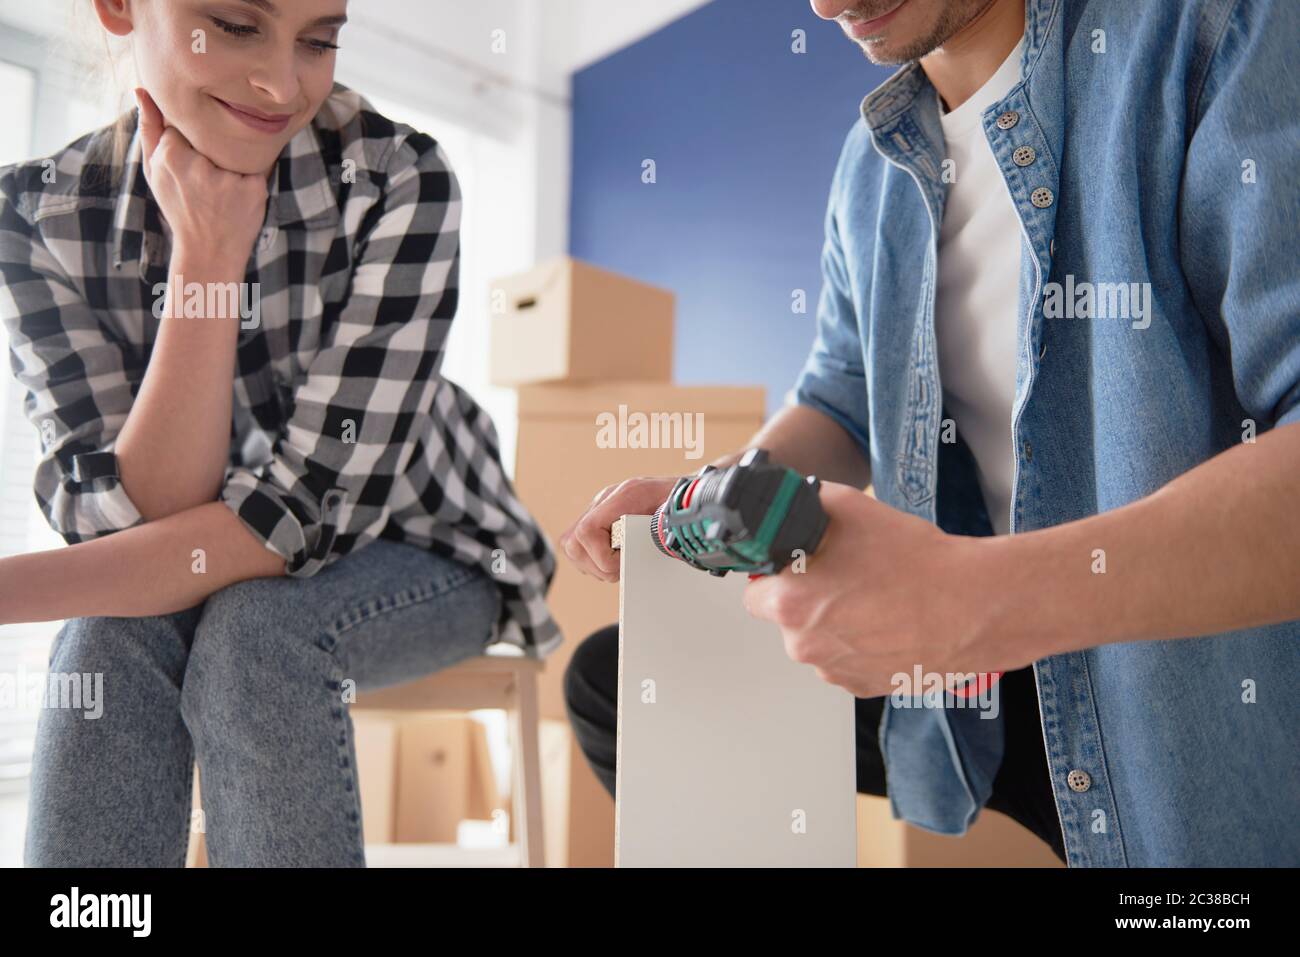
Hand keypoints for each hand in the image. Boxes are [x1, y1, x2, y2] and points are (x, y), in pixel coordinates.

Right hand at [135, 88, 268, 272]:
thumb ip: (149, 129)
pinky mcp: (254, 188)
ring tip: (226, 179)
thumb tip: (141, 89)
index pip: (187, 119)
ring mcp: (228, 178)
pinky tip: (244, 188)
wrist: (208, 250)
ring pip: (238, 143)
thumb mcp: (155, 169)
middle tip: (209, 169)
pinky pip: (261, 161)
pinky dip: (256, 169)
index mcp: (170, 155)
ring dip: (236, 154)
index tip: (192, 150)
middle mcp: (198, 165)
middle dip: (215, 142)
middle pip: (214, 130)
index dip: (192, 133)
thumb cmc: (179, 205)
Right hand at [558, 475, 677, 581]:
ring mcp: (601, 508)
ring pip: (572, 544)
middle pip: (573, 541)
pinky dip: (593, 558)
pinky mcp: (601, 518)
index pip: (588, 530)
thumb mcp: (677, 518)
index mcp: (626, 495)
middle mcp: (607, 499)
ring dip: (592, 563)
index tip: (620, 564)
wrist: (691, 490)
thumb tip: (637, 558)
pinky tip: (613, 560)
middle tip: (619, 569)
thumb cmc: (686, 503)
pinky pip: (580, 544)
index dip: (601, 556)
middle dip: (595, 564)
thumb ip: (658, 534)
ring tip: (617, 566)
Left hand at [742, 483, 1032, 698]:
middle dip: (806, 596)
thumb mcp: (853, 508)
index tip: (796, 566)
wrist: (975, 606)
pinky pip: (845, 661)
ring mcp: (835, 670)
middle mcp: (805, 644)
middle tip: (845, 574)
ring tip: (875, 597)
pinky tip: (887, 621)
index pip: (754, 593)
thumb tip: (789, 503)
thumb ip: (806, 505)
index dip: (775, 574)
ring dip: (834, 621)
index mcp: (792, 603)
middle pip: (786, 617)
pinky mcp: (863, 686)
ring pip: (817, 640)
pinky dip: (858, 643)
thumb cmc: (919, 564)